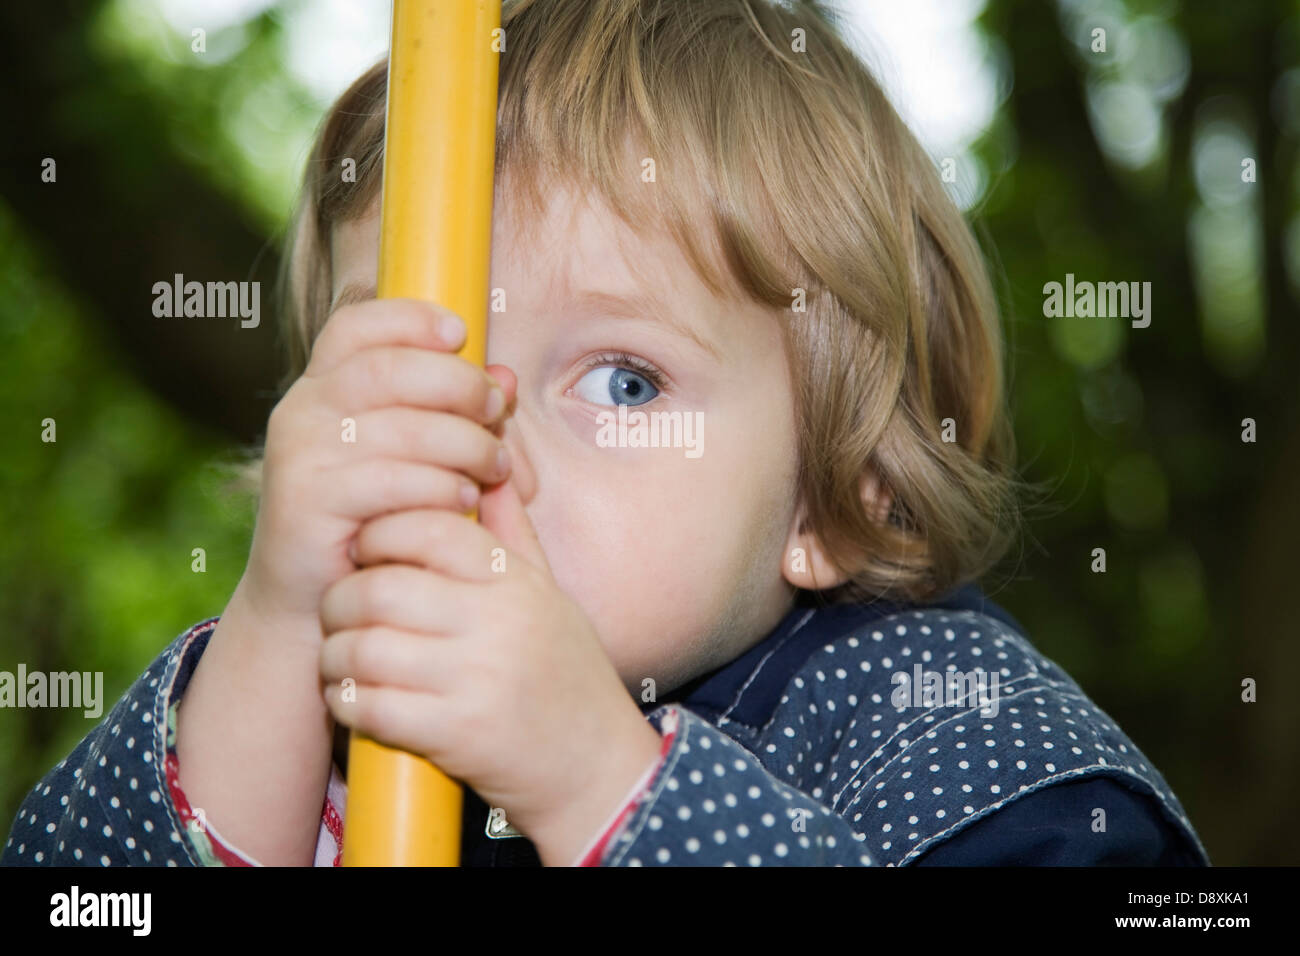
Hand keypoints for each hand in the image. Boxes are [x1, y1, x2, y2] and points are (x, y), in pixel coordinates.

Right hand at [239, 298, 510, 636]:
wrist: (316, 605)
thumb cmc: (382, 522)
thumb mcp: (424, 460)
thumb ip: (460, 416)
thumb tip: (507, 378)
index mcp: (324, 387)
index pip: (355, 325)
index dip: (409, 318)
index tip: (461, 332)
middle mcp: (303, 411)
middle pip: (388, 367)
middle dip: (459, 384)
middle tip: (497, 409)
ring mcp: (300, 454)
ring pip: (403, 428)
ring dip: (465, 444)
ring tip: (494, 468)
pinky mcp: (305, 501)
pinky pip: (393, 481)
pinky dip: (442, 488)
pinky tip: (466, 501)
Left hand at [317, 467, 664, 865]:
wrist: (597, 767)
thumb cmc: (568, 675)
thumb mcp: (550, 595)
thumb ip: (513, 534)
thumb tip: (487, 473)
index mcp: (514, 582)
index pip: (426, 529)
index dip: (379, 535)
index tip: (365, 554)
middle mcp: (496, 623)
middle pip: (379, 589)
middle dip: (339, 601)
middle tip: (338, 611)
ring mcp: (475, 679)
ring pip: (363, 649)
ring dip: (335, 656)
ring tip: (340, 659)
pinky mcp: (454, 734)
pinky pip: (369, 707)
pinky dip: (345, 703)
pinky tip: (352, 700)